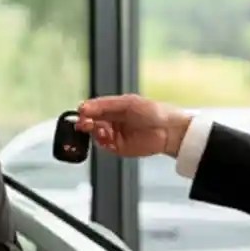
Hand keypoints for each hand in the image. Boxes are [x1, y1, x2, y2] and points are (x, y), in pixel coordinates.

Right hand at [74, 94, 192, 157]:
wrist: (169, 130)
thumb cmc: (153, 112)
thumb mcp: (127, 103)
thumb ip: (104, 105)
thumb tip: (83, 107)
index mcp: (112, 108)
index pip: (92, 109)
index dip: (85, 110)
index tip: (81, 112)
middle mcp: (111, 121)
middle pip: (90, 122)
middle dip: (85, 122)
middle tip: (83, 122)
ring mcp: (114, 135)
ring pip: (95, 134)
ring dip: (93, 131)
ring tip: (97, 128)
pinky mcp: (118, 148)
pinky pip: (103, 146)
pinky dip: (101, 141)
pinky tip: (105, 136)